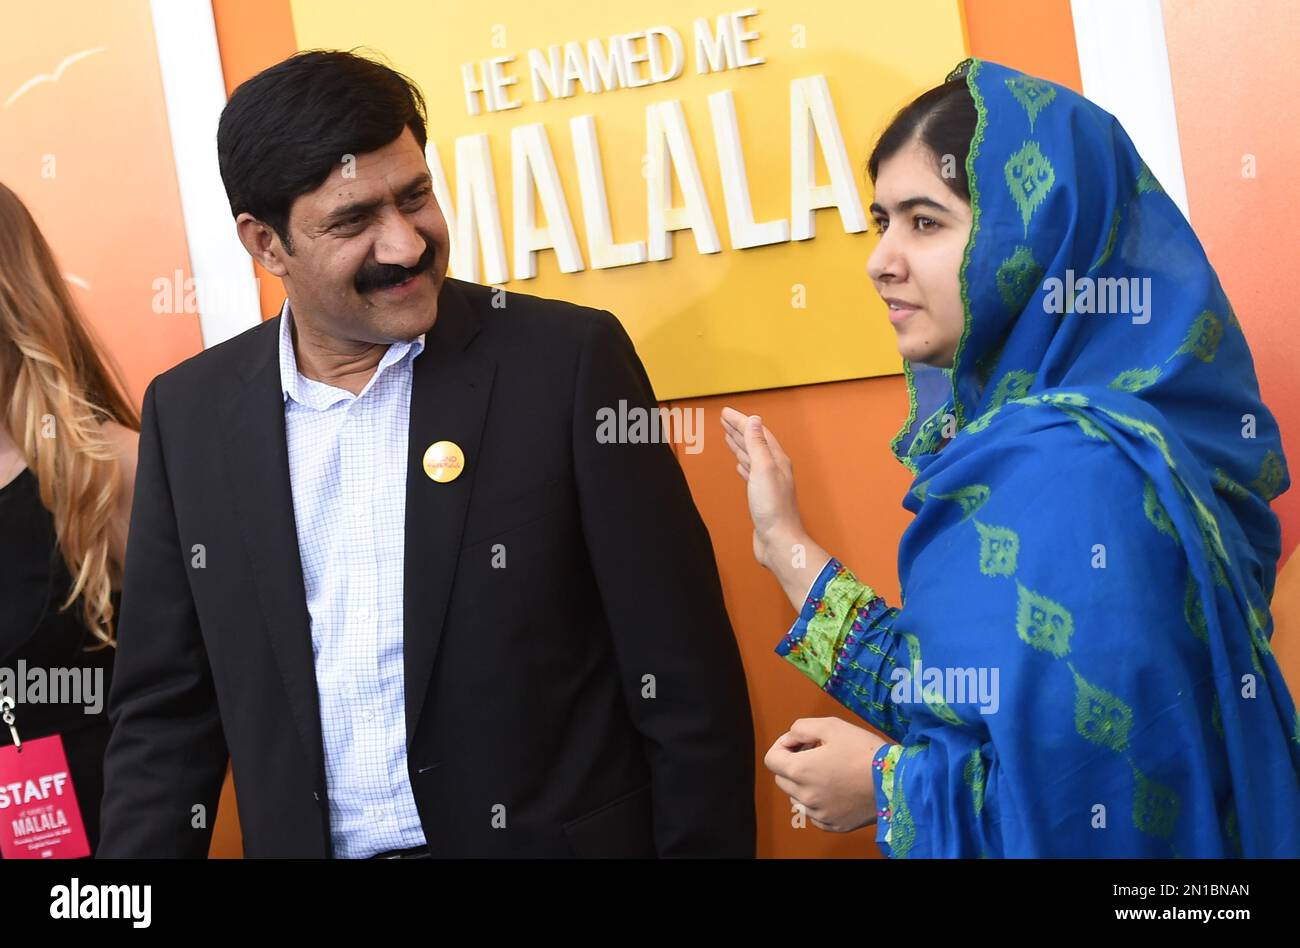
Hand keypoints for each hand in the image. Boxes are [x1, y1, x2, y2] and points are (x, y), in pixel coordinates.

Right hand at [720, 407, 805, 569]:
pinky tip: (739, 466)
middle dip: (739, 430)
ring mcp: (768, 484)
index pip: (756, 433)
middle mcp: (774, 470)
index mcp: (776, 460)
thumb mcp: (763, 469)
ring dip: (740, 445)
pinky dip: (743, 466)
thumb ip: (757, 444)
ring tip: (729, 436)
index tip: (725, 412)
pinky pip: (751, 474)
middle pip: (755, 443)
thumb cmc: (773, 508)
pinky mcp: (762, 498)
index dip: (740, 421)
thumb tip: (754, 420)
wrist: (779, 541)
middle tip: (724, 419)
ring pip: (752, 458)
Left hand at [764, 717, 887, 832]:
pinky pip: (815, 814)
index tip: (801, 742)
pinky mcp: (834, 825)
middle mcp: (804, 796)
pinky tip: (837, 790)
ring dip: (804, 784)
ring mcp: (819, 814)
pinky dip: (819, 802)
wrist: (897, 781)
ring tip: (828, 771)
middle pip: (782, 778)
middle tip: (817, 753)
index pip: (771, 759)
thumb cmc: (864, 750)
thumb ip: (802, 728)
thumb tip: (790, 738)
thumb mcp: (832, 726)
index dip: (782, 746)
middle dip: (793, 763)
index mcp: (800, 770)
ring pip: (797, 797)